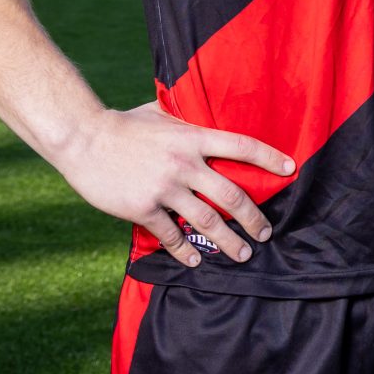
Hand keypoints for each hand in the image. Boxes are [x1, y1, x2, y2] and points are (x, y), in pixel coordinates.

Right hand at [57, 102, 294, 267]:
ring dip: (228, 241)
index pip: (241, 145)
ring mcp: (164, 187)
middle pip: (231, 194)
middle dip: (254, 218)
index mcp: (192, 137)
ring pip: (207, 220)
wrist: (82, 138)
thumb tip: (205, 114)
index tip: (291, 169)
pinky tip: (196, 259)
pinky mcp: (143, 208)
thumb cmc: (122, 124)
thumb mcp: (160, 114)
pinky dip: (186, 250)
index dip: (269, 158)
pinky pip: (171, 235)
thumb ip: (186, 119)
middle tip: (266, 233)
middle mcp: (184, 163)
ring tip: (243, 254)